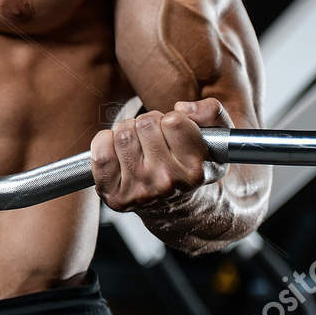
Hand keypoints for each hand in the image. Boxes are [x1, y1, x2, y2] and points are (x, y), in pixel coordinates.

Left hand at [89, 98, 229, 212]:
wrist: (175, 207)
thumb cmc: (191, 166)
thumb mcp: (215, 140)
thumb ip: (212, 113)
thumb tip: (183, 108)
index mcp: (194, 171)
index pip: (173, 121)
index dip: (172, 119)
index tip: (174, 131)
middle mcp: (166, 184)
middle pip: (145, 123)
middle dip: (148, 123)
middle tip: (153, 137)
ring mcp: (138, 192)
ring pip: (122, 134)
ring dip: (128, 131)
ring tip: (138, 145)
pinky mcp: (114, 196)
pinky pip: (100, 153)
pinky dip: (105, 142)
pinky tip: (118, 150)